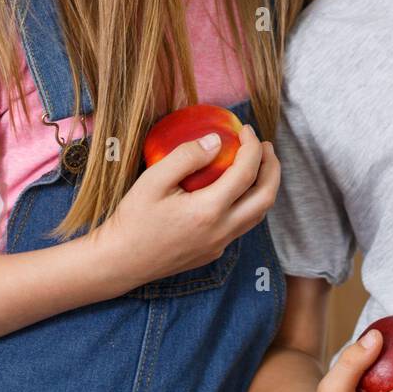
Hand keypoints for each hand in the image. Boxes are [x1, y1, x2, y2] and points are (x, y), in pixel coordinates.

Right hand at [93, 124, 279, 290]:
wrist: (120, 262)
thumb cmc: (133, 219)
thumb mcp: (153, 180)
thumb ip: (186, 157)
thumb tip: (216, 140)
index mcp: (209, 211)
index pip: (246, 172)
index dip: (252, 146)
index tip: (245, 129)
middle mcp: (221, 231)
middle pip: (266, 196)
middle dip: (272, 167)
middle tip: (265, 146)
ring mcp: (219, 245)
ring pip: (258, 214)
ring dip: (264, 186)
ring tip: (258, 163)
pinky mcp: (213, 252)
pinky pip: (242, 225)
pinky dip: (249, 202)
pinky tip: (235, 189)